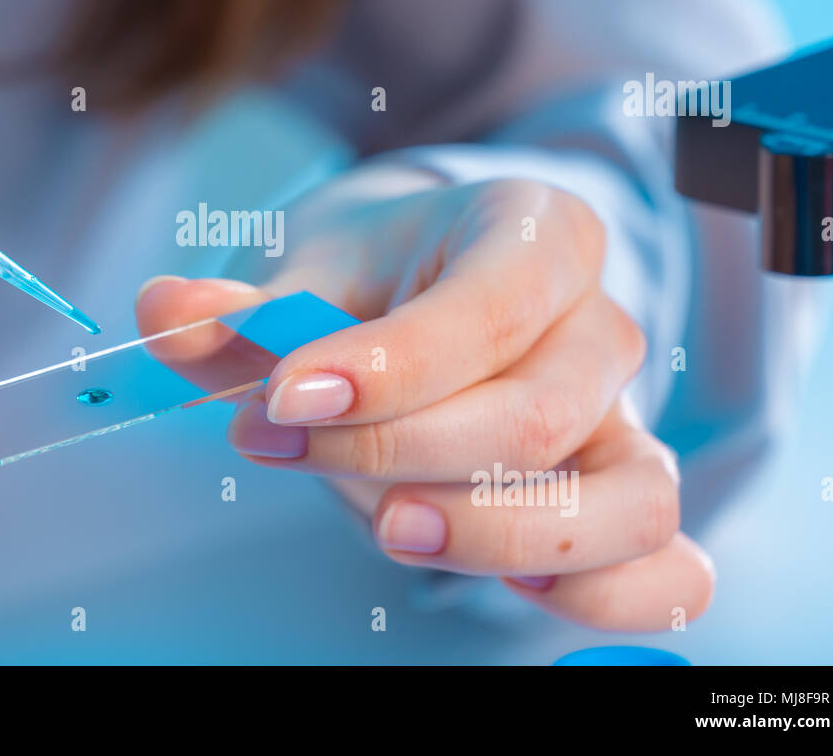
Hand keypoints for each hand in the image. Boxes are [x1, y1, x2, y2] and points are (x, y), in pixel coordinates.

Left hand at [136, 164, 713, 630]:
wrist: (424, 288)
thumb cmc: (374, 278)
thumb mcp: (306, 272)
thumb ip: (240, 310)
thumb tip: (162, 318)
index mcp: (534, 233)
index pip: (488, 310)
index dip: (385, 369)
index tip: (278, 398)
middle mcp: (598, 322)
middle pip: (538, 416)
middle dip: (398, 452)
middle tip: (279, 447)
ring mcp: (625, 417)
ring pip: (628, 502)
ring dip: (500, 535)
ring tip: (391, 531)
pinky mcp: (625, 494)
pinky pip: (671, 569)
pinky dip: (605, 598)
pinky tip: (507, 587)